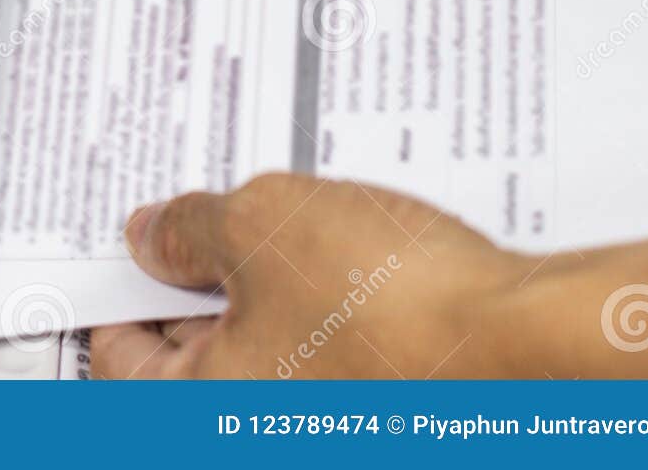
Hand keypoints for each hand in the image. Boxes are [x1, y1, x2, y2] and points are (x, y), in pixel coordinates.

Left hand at [90, 173, 647, 378]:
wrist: (530, 351)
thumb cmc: (390, 304)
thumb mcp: (260, 225)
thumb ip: (189, 227)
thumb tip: (152, 233)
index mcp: (198, 410)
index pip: (117, 356)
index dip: (116, 287)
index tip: (121, 246)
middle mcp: (252, 430)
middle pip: (188, 358)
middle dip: (188, 282)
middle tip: (193, 218)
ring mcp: (319, 425)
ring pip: (260, 353)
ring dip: (256, 289)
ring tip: (276, 224)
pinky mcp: (378, 408)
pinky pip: (319, 358)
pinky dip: (312, 308)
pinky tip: (336, 254)